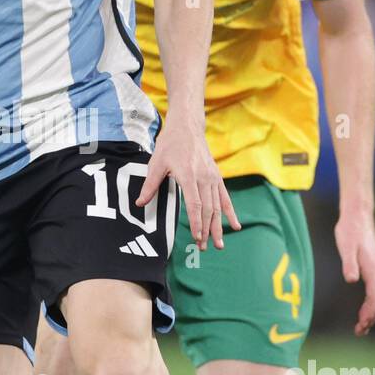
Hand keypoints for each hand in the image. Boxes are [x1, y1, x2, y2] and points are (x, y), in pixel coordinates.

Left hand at [136, 121, 240, 250]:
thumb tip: (139, 203)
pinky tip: (235, 226)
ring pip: (217, 206)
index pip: (195, 204)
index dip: (196, 222)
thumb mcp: (156, 163)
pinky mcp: (217, 177)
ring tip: (217, 244)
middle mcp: (204, 177)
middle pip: (208, 209)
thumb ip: (150, 185)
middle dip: (206, 230)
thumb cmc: (170, 144)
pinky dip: (230, 213)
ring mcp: (213, 178)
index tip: (196, 237)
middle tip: (203, 247)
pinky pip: (225, 198)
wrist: (187, 127)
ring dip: (217, 226)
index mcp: (189, 175)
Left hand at [335, 209, 374, 335]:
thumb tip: (351, 280)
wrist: (358, 216)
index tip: (360, 325)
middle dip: (371, 318)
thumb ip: (349, 264)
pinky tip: (364, 310)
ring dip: (373, 314)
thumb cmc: (349, 231)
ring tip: (361, 327)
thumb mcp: (345, 246)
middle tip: (359, 331)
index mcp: (374, 269)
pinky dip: (373, 304)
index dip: (368, 313)